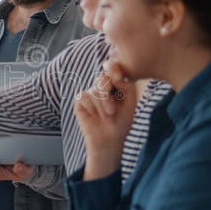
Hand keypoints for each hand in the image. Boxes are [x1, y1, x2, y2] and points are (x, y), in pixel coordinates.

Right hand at [74, 62, 137, 179]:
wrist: (109, 140)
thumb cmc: (123, 122)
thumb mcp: (130, 102)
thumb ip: (126, 85)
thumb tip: (114, 74)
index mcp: (116, 85)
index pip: (113, 69)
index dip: (114, 69)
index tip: (118, 77)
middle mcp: (102, 87)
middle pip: (102, 78)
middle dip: (108, 95)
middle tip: (113, 111)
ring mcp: (91, 93)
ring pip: (95, 91)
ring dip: (102, 107)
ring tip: (108, 118)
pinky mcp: (80, 101)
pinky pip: (84, 97)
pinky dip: (92, 108)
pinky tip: (95, 117)